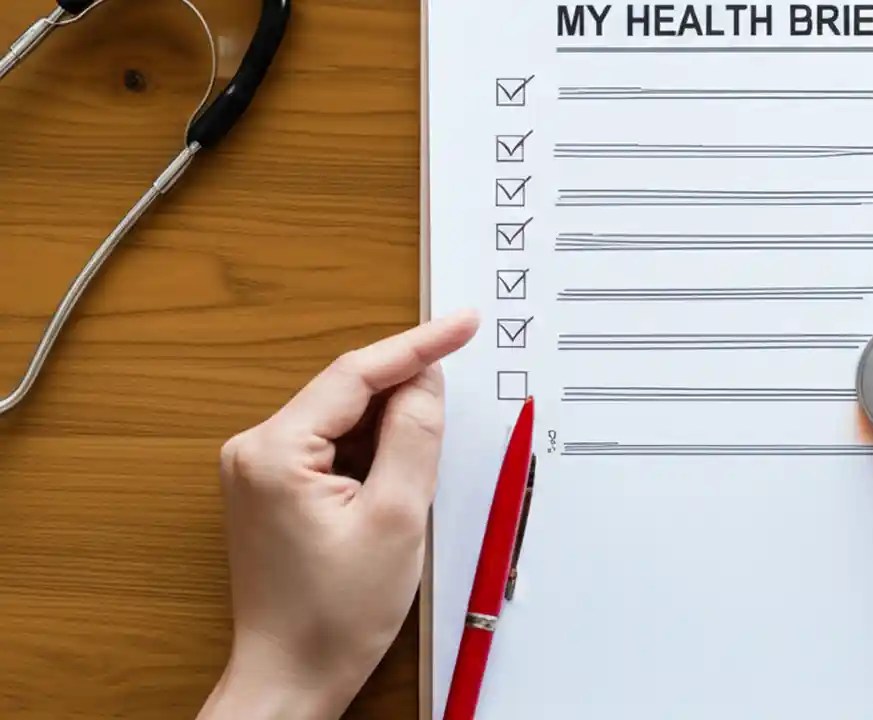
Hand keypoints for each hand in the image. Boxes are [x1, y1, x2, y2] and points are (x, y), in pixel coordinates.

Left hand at [198, 310, 478, 719]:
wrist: (290, 677)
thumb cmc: (333, 616)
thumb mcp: (396, 519)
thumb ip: (414, 438)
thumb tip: (426, 379)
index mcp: (274, 451)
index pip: (356, 374)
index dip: (418, 344)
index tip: (463, 323)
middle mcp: (254, 450)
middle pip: (348, 393)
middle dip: (406, 392)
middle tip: (458, 406)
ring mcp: (259, 470)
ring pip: (343, 421)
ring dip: (390, 432)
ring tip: (416, 483)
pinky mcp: (272, 489)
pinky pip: (331, 448)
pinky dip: (371, 454)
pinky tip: (394, 485)